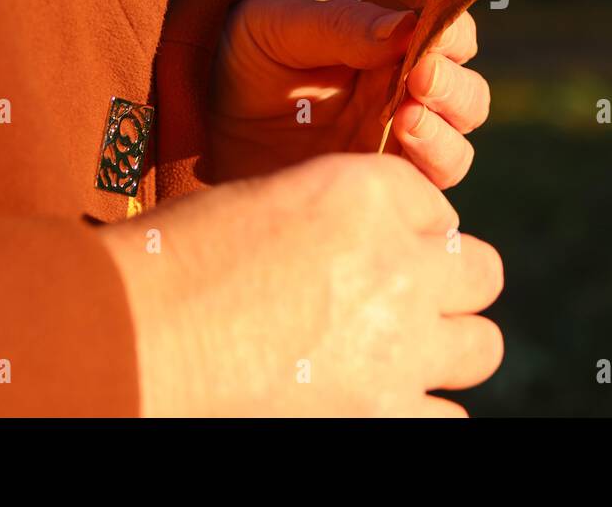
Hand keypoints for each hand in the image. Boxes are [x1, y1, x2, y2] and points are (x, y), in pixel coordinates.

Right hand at [100, 153, 504, 415]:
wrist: (129, 340)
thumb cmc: (171, 264)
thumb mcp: (265, 202)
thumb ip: (339, 217)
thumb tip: (371, 246)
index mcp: (365, 191)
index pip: (434, 206)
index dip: (409, 232)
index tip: (377, 252)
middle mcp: (399, 261)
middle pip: (481, 271)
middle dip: (450, 284)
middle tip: (404, 302)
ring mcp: (400, 344)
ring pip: (481, 346)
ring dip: (447, 348)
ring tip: (398, 355)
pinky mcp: (383, 414)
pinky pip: (449, 420)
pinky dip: (422, 412)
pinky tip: (383, 400)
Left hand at [209, 0, 489, 186]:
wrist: (194, 124)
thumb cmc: (242, 57)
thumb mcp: (280, 25)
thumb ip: (342, 24)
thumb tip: (406, 26)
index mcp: (393, 46)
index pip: (451, 35)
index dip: (454, 30)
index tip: (435, 29)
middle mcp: (406, 97)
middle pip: (466, 97)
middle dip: (454, 85)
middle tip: (420, 76)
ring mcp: (394, 149)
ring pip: (456, 148)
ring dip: (444, 134)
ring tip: (404, 119)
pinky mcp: (377, 193)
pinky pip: (424, 196)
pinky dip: (422, 180)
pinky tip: (390, 168)